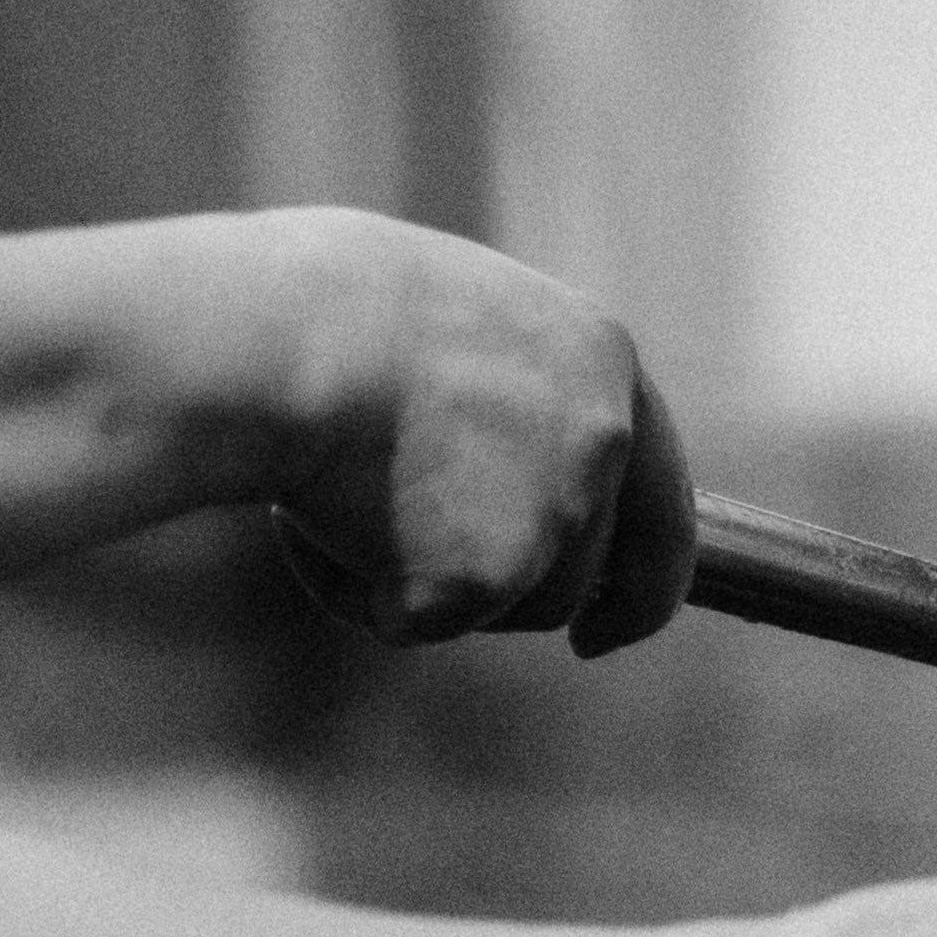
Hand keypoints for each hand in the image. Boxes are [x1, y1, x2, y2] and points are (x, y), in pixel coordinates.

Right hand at [267, 220, 696, 651]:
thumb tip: (489, 478)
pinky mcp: (484, 581)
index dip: (642, 577)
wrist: (275, 336)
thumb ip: (506, 400)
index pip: (661, 494)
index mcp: (602, 356)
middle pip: (577, 575)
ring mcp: (552, 514)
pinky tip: (315, 517)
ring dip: (423, 581)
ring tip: (340, 498)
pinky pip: (414, 621)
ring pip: (497, 609)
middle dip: (518, 598)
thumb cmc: (327, 309)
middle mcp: (602, 439)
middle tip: (451, 595)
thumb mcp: (453, 326)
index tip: (607, 626)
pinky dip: (356, 591)